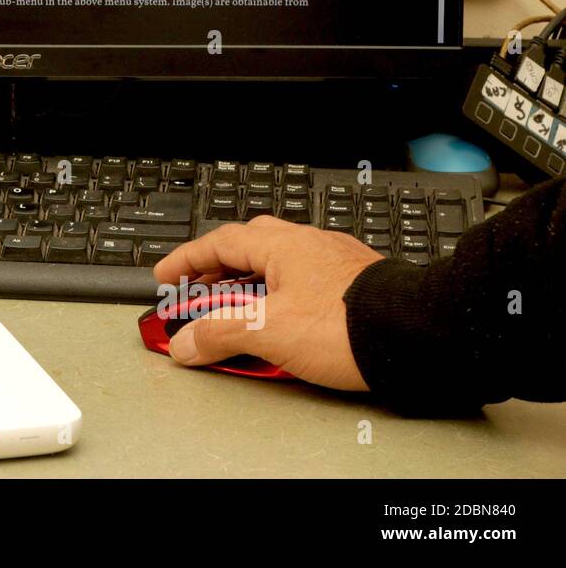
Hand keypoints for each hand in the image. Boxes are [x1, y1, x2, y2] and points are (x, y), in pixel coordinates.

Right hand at [152, 216, 383, 389]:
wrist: (419, 338)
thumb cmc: (352, 325)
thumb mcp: (269, 331)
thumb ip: (220, 334)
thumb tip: (185, 342)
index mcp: (283, 245)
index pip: (219, 242)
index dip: (187, 260)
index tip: (167, 276)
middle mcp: (309, 245)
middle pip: (248, 248)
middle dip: (218, 272)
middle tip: (199, 298)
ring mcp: (335, 263)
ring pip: (279, 266)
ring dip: (252, 287)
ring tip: (239, 318)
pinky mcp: (355, 286)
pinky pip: (305, 283)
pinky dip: (283, 298)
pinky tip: (286, 322)